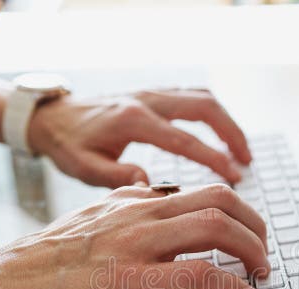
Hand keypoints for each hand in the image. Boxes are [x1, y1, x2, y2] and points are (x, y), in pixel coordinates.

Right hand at [0, 183, 268, 288]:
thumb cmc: (34, 268)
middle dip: (253, 222)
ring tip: (262, 271)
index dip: (229, 209)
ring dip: (252, 249)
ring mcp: (136, 244)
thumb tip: (146, 213)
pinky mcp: (132, 281)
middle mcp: (136, 213)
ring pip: (217, 227)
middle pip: (218, 198)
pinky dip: (234, 288)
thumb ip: (118, 218)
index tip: (241, 228)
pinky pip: (201, 277)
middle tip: (263, 248)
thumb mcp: (82, 226)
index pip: (194, 192)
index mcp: (126, 202)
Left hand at [27, 89, 251, 187]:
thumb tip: (150, 184)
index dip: (213, 158)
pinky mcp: (153, 95)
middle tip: (247, 162)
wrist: (51, 117)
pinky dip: (214, 114)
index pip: (183, 139)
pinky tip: (222, 134)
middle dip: (231, 134)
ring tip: (242, 151)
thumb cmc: (67, 144)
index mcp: (132, 121)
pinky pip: (193, 97)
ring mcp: (151, 94)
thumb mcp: (83, 166)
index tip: (234, 176)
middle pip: (204, 108)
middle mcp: (146, 101)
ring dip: (227, 123)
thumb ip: (116, 177)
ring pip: (202, 98)